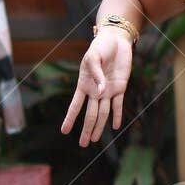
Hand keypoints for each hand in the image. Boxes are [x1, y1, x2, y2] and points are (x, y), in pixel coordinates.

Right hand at [60, 30, 132, 145]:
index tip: (64, 131)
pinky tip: (115, 126)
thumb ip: (95, 75)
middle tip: (83, 144)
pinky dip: (117, 115)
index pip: (75, 105)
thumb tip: (100, 92)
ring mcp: (107, 91)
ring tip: (95, 140)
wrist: (115, 40)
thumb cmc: (100, 47)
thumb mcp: (93, 58)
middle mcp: (95, 91)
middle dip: (86, 129)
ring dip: (99, 126)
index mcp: (84, 84)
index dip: (70, 118)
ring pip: (103, 113)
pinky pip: (118, 104)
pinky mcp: (120, 87)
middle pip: (90, 114)